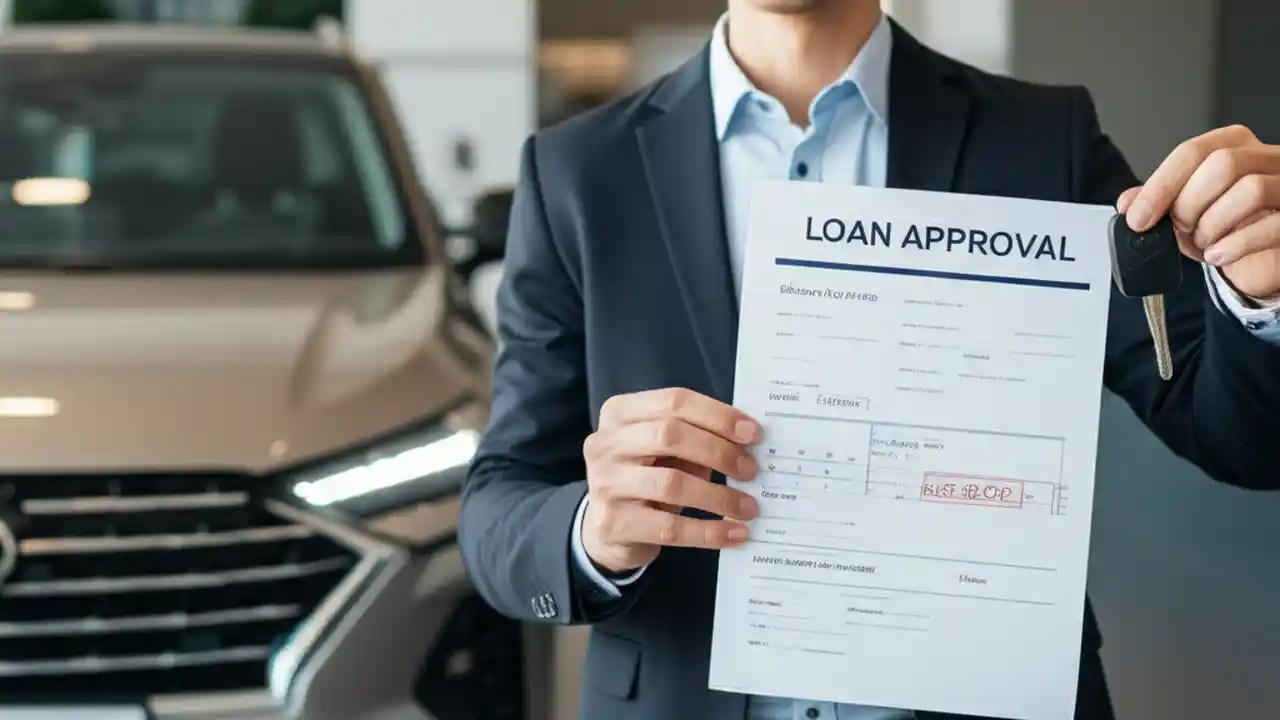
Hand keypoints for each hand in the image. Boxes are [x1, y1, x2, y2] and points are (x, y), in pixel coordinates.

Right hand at [581, 388, 760, 573]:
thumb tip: (747, 444)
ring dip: (719, 496)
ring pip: (671, 483)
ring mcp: (605, 484)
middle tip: (751, 469)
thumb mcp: (662, 451)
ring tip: (748, 506)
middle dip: (719, 451)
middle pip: (669, 435)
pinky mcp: (613, 524)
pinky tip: (734, 534)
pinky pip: (670, 527)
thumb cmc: (645, 477)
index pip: (673, 401)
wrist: (605, 528)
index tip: (753, 433)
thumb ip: (695, 439)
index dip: (718, 415)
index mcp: (619, 413)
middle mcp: (605, 444)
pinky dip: (709, 532)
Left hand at [1118, 125, 1279, 298]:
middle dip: (1189, 204)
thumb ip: (1160, 202)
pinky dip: (1236, 244)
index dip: (1160, 186)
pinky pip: (1272, 225)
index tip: (1138, 217)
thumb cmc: (1230, 224)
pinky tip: (1218, 255)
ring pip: (1251, 189)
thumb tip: (1128, 202)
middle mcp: (1268, 158)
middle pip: (1223, 164)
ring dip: (1214, 224)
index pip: (1193, 151)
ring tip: (1203, 242)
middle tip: (1179, 229)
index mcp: (1235, 145)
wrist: (1266, 254)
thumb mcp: (1189, 211)